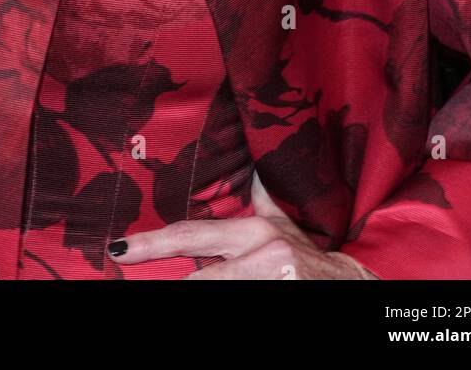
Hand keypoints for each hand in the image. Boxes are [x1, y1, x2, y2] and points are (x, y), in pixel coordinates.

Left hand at [106, 170, 379, 279]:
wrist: (352, 287)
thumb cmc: (311, 258)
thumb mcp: (286, 225)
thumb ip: (263, 200)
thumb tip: (253, 166)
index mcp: (255, 230)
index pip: (193, 235)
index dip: (154, 242)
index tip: (118, 248)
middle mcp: (263, 252)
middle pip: (200, 278)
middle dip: (166, 280)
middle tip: (128, 265)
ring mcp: (273, 277)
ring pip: (215, 290)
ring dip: (196, 292)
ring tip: (168, 288)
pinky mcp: (280, 296)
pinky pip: (238, 304)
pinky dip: (223, 302)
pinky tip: (217, 296)